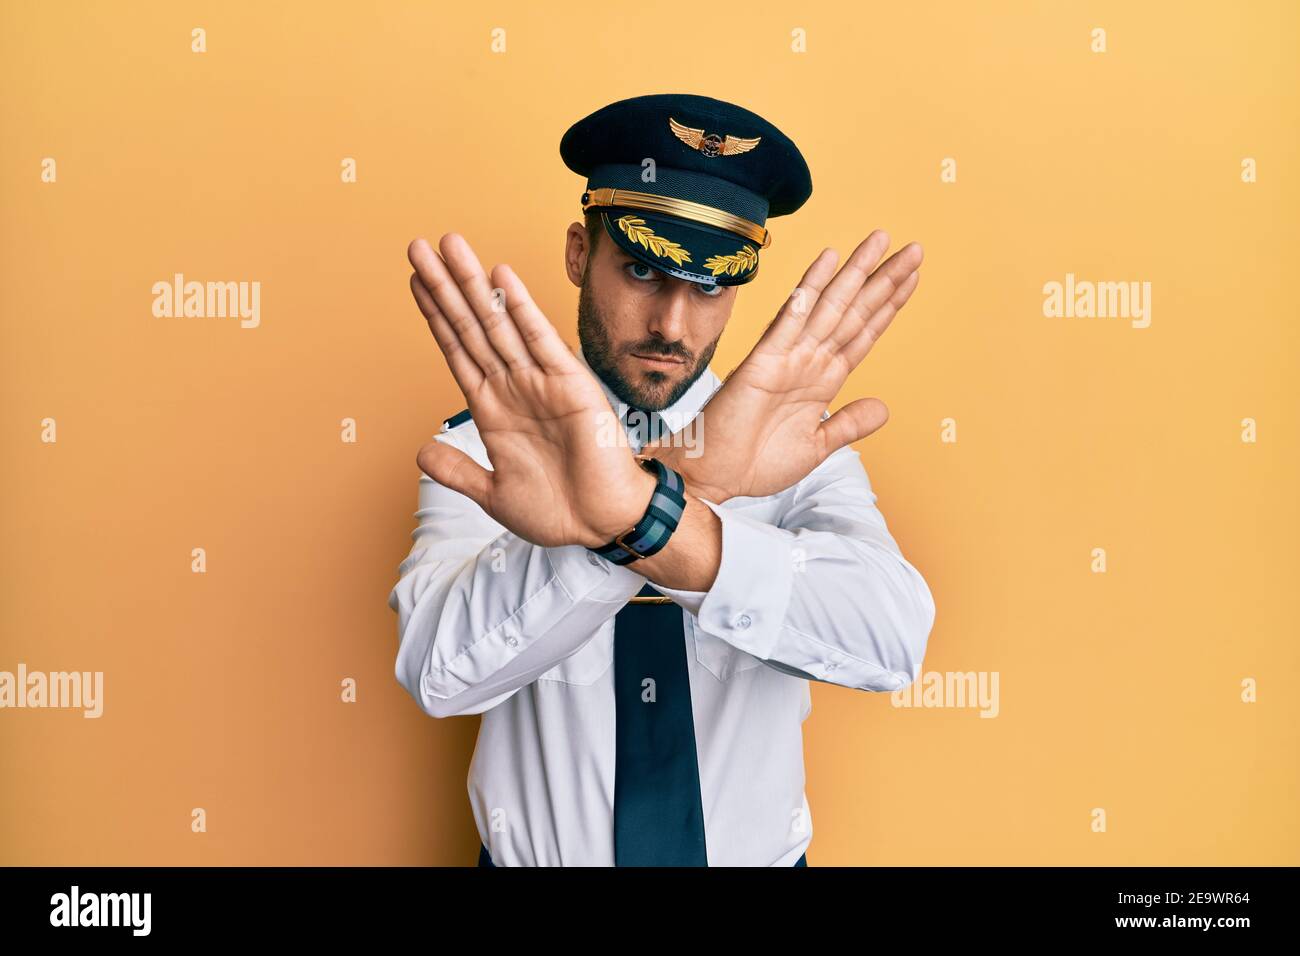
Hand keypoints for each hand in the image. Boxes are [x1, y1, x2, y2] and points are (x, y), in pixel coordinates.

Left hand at [406, 234, 656, 548]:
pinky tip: (501, 276)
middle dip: (445, 286)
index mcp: (493, 410)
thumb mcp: (493, 493)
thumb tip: (421, 451)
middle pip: (471, 326)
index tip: (415, 281)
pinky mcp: (570, 385)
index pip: (457, 351)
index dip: (435, 315)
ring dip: (473, 284)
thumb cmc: (556, 510)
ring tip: (450, 246)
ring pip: (498, 323)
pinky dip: (520, 308)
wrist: (602, 525)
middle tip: (419, 246)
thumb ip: (457, 470)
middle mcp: (514, 387)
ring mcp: (540, 382)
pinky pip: (540, 340)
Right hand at [641, 230, 921, 502]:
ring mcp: (788, 356)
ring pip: (830, 306)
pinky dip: (809, 289)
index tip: (911, 279)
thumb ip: (848, 424)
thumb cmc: (756, 462)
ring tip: (881, 241)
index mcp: (822, 380)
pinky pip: (791, 318)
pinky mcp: (764, 360)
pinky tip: (828, 260)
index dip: (888, 306)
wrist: (716, 476)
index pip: (863, 334)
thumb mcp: (816, 447)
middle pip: (854, 312)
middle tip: (914, 249)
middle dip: (884, 280)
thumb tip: (884, 408)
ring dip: (856, 273)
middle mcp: (809, 360)